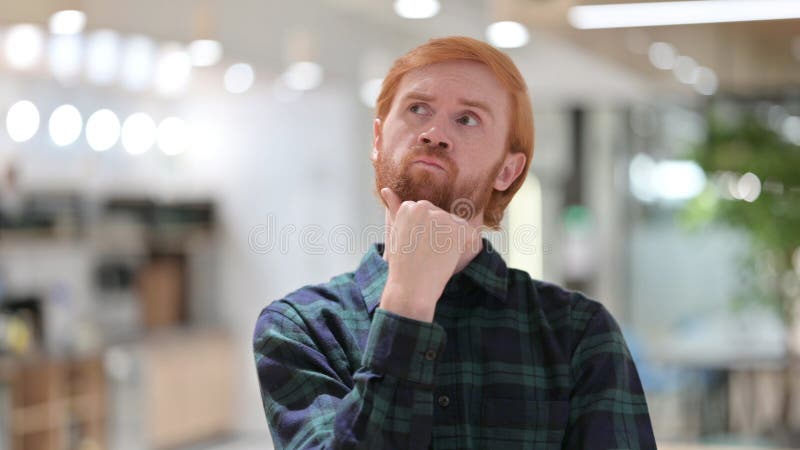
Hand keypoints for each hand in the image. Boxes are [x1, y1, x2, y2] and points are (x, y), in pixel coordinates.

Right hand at [377, 187, 478, 322]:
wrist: (410, 287)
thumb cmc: (402, 265)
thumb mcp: (396, 233)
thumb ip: (394, 209)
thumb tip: (387, 189)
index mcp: (409, 206)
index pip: (430, 216)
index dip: (429, 236)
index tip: (419, 249)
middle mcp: (424, 206)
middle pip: (445, 220)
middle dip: (442, 237)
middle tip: (428, 255)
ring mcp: (441, 217)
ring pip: (458, 228)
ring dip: (454, 243)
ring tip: (436, 258)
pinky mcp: (456, 229)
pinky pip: (472, 237)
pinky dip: (467, 249)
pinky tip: (449, 258)